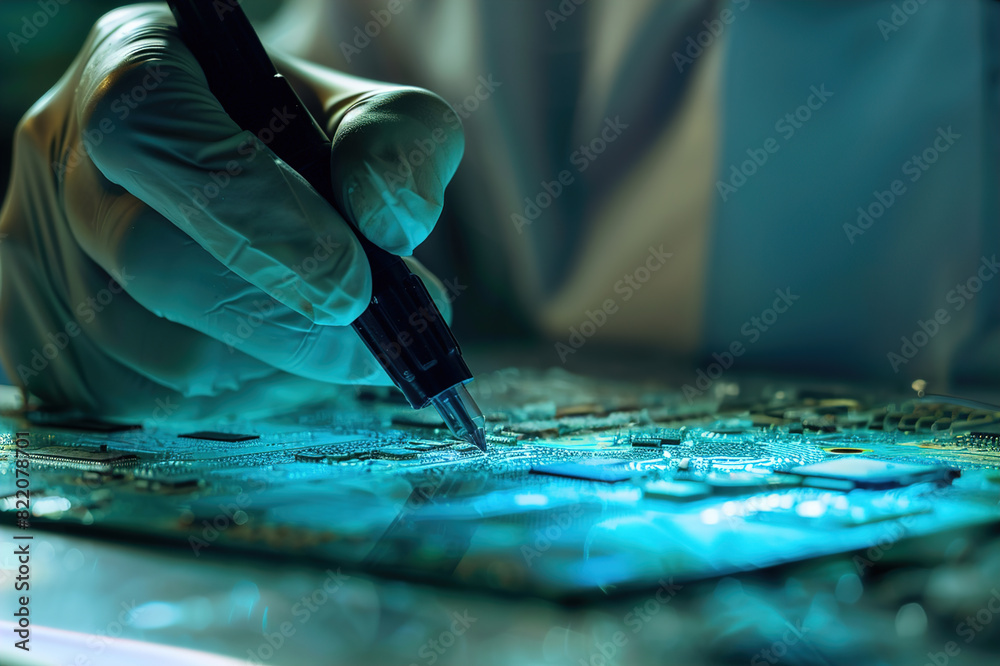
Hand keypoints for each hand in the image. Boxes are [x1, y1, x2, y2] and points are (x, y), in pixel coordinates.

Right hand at [0, 4, 463, 421]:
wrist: (222, 166)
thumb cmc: (294, 138)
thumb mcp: (362, 113)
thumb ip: (395, 145)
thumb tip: (389, 224)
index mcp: (136, 67)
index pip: (159, 136)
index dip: (258, 219)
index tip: (354, 287)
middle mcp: (64, 158)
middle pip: (150, 261)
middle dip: (284, 321)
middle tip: (377, 345)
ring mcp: (42, 251)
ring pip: (148, 350)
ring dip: (267, 366)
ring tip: (330, 342)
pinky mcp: (46, 336)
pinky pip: (140, 398)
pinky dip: (231, 395)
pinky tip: (272, 358)